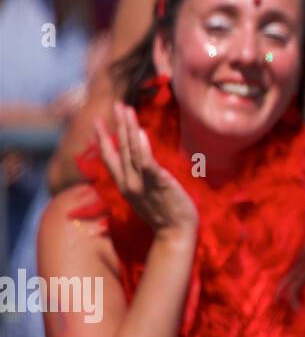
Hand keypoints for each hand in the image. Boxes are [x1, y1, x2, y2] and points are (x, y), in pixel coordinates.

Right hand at [94, 102, 198, 241]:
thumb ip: (138, 178)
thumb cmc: (164, 213)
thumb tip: (138, 162)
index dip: (103, 138)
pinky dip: (142, 147)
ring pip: (131, 151)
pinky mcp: (158, 183)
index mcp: (124, 184)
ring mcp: (141, 183)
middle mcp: (128, 182)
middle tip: (117, 104)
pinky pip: (147, 162)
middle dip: (117, 125)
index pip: (109, 158)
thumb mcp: (144, 194)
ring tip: (127, 109)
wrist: (175, 232)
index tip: (97, 122)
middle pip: (120, 148)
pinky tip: (140, 132)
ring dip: (129, 128)